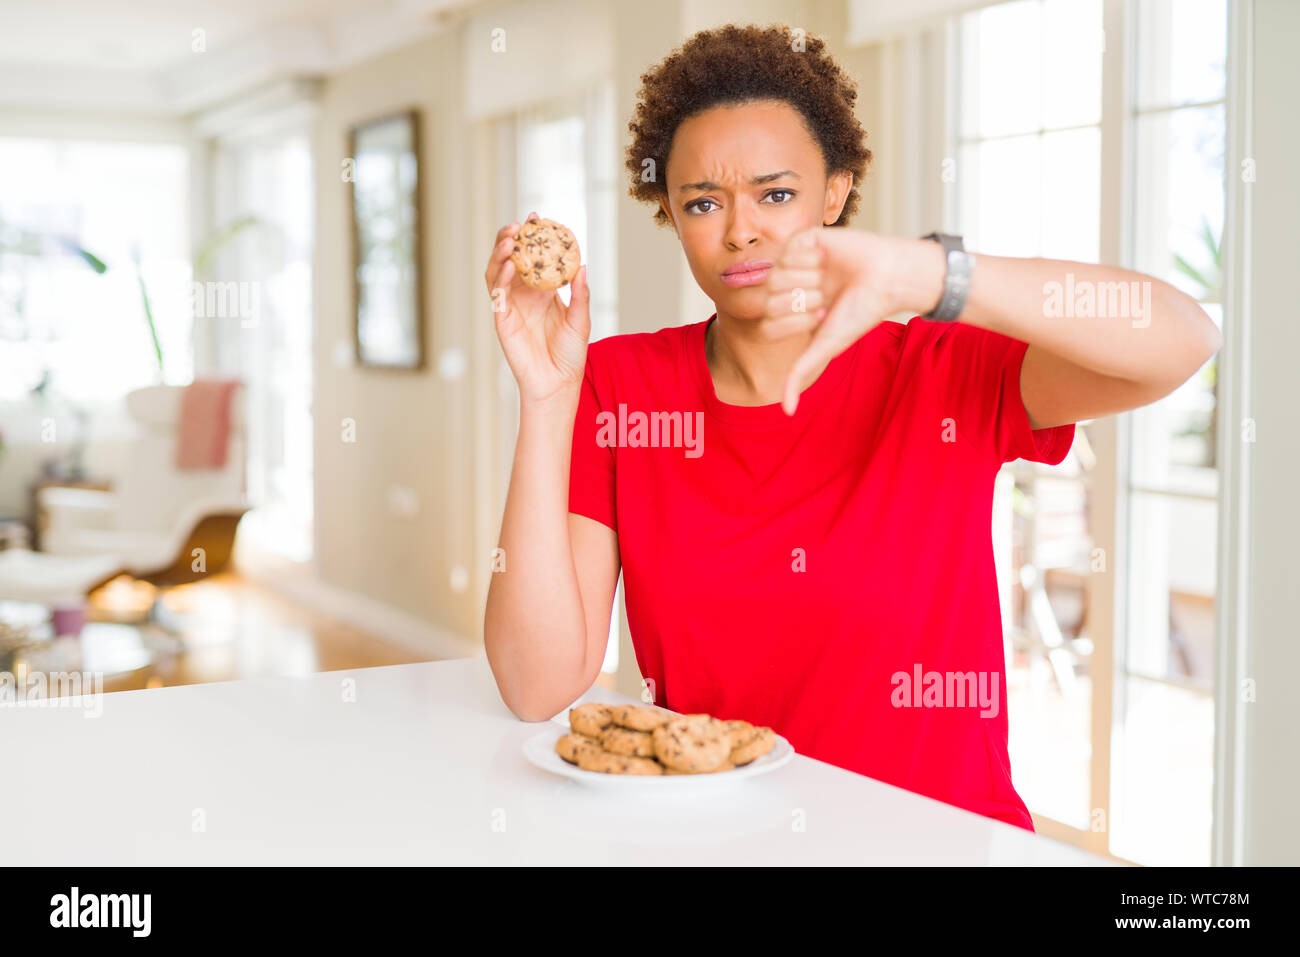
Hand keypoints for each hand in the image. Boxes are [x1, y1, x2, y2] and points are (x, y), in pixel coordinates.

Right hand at [484, 211, 590, 404]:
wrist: (558, 382)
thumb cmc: (569, 354)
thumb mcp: (581, 319)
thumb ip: (580, 294)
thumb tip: (583, 266)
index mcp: (542, 291)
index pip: (533, 258)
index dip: (533, 238)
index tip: (538, 218)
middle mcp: (523, 295)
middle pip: (510, 260)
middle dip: (511, 239)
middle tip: (519, 224)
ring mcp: (510, 306)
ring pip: (497, 272)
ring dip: (500, 254)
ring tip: (509, 238)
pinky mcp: (502, 320)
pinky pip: (497, 295)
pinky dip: (501, 278)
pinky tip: (508, 266)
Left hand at [761, 228, 898, 414]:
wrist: (888, 278)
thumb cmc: (861, 312)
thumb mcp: (827, 345)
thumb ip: (800, 373)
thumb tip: (786, 410)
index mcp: (793, 312)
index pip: (767, 324)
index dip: (793, 323)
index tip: (820, 318)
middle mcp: (790, 288)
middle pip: (768, 300)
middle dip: (801, 302)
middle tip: (826, 297)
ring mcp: (795, 263)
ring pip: (774, 275)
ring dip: (806, 280)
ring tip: (827, 278)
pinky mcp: (804, 239)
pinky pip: (787, 250)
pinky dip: (809, 260)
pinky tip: (825, 260)